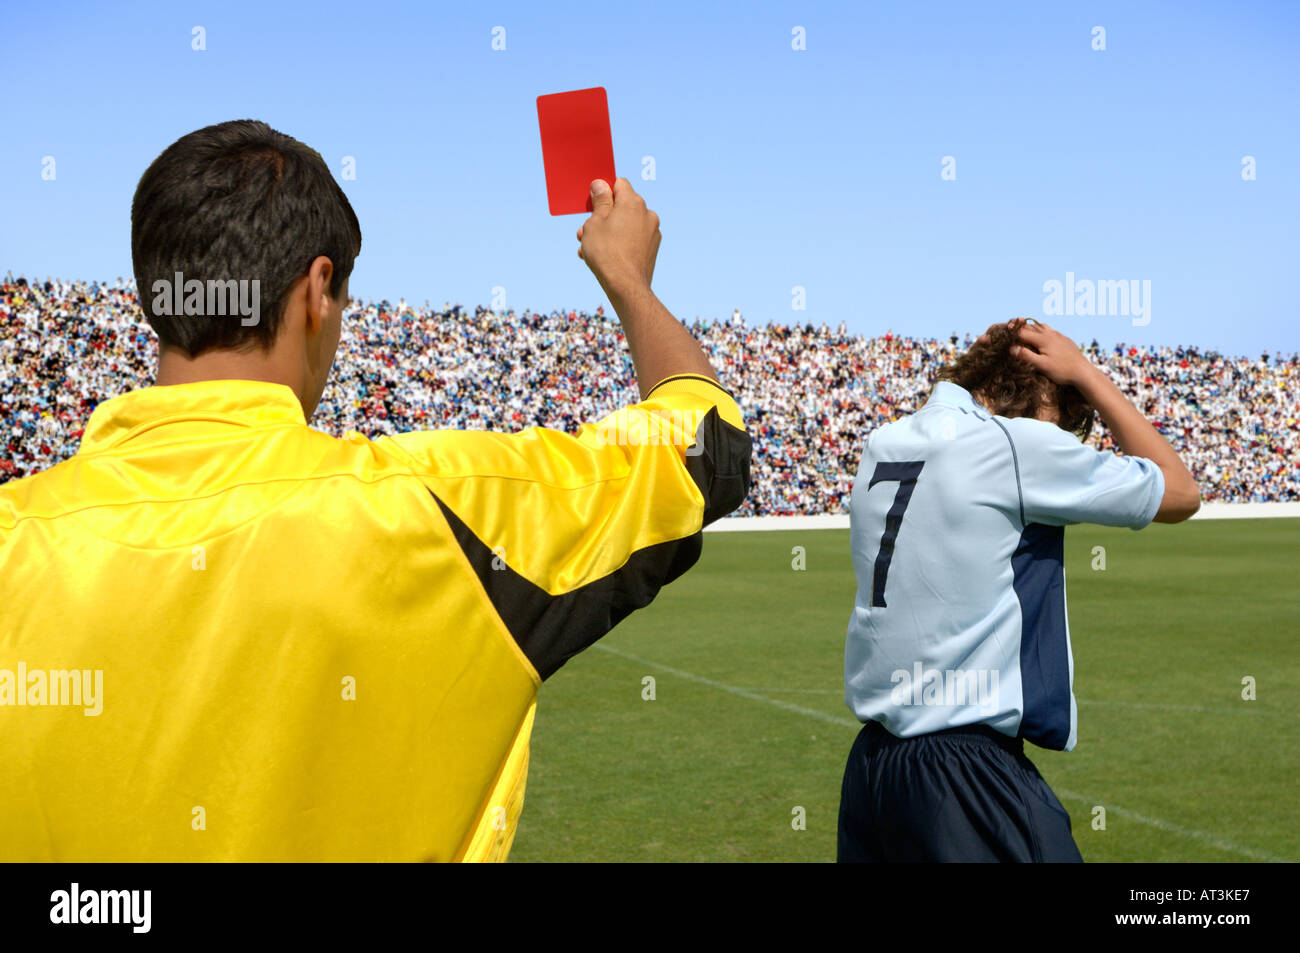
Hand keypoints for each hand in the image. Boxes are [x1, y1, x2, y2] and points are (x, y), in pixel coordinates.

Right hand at [576, 178, 660, 297]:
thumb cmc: (606, 253)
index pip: (618, 184)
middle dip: (602, 217)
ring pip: (625, 225)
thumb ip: (599, 201)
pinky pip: (633, 239)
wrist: (626, 287)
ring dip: (608, 232)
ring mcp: (652, 232)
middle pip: (621, 206)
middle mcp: (647, 214)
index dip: (603, 192)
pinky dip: (620, 243)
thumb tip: (600, 184)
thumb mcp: (594, 223)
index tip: (592, 204)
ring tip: (589, 249)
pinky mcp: (652, 248)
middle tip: (585, 231)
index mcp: (633, 202)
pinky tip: (605, 258)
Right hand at [1008, 320, 1094, 388]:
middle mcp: (1050, 333)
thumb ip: (1026, 356)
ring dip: (1030, 326)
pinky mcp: (1064, 339)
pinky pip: (1050, 330)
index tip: (1000, 333)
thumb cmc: (1062, 370)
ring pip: (1041, 326)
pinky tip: (1041, 335)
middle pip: (1030, 326)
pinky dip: (1041, 330)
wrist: (1083, 371)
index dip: (1010, 332)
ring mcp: (1058, 335)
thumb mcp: (1042, 365)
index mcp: (1043, 339)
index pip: (1022, 332)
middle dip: (1019, 327)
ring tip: (1023, 328)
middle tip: (1008, 326)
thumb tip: (1011, 348)